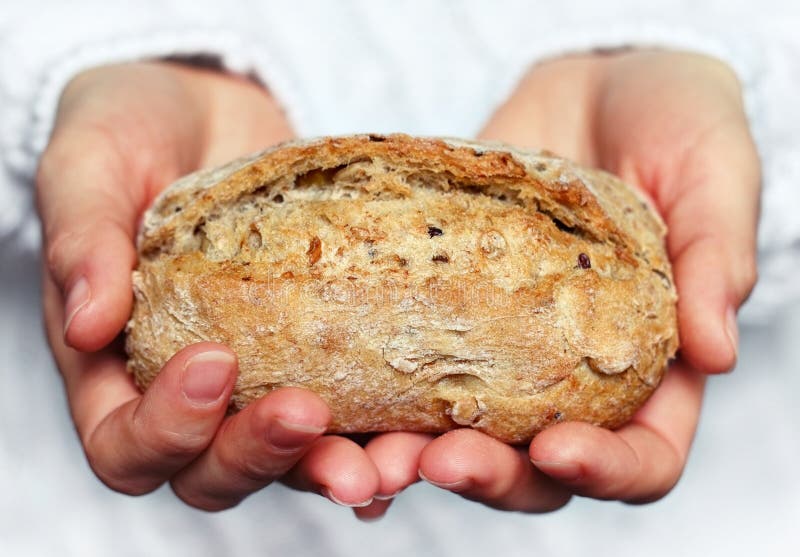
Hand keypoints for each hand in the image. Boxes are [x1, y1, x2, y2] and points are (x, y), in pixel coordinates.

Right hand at [37, 62, 381, 509]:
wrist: (211, 109)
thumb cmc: (133, 133)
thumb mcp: (91, 167)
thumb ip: (82, 240)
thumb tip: (89, 326)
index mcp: (115, 370)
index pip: (127, 443)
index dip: (166, 429)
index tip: (213, 360)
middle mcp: (193, 393)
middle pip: (215, 472)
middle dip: (260, 456)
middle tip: (308, 414)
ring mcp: (264, 379)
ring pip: (293, 459)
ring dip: (337, 465)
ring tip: (385, 457)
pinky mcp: (325, 354)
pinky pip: (355, 411)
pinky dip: (386, 429)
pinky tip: (422, 425)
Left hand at [354, 50, 758, 517]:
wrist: (591, 87)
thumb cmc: (674, 123)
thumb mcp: (712, 173)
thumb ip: (717, 255)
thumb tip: (715, 350)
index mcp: (654, 369)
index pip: (643, 455)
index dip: (606, 470)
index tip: (558, 449)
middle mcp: (575, 377)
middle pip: (539, 468)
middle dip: (492, 476)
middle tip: (441, 459)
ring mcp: (505, 352)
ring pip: (464, 434)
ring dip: (417, 456)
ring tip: (374, 455)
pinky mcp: (448, 313)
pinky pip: (410, 369)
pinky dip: (375, 398)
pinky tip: (335, 403)